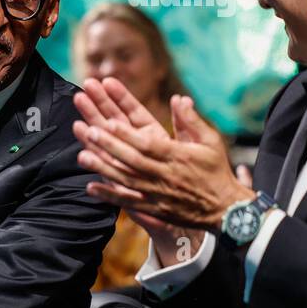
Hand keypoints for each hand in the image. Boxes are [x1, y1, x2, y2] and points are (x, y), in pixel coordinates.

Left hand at [73, 78, 250, 234]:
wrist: (224, 208)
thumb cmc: (215, 170)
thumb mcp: (210, 141)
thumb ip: (191, 120)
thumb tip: (179, 98)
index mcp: (177, 156)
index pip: (148, 143)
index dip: (128, 134)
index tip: (110, 122)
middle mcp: (165, 174)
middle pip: (132, 159)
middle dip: (109, 145)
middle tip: (88, 131)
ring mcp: (157, 193)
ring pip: (125, 179)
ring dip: (103, 167)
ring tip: (82, 155)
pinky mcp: (153, 208)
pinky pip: (128, 202)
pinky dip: (109, 195)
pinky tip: (90, 187)